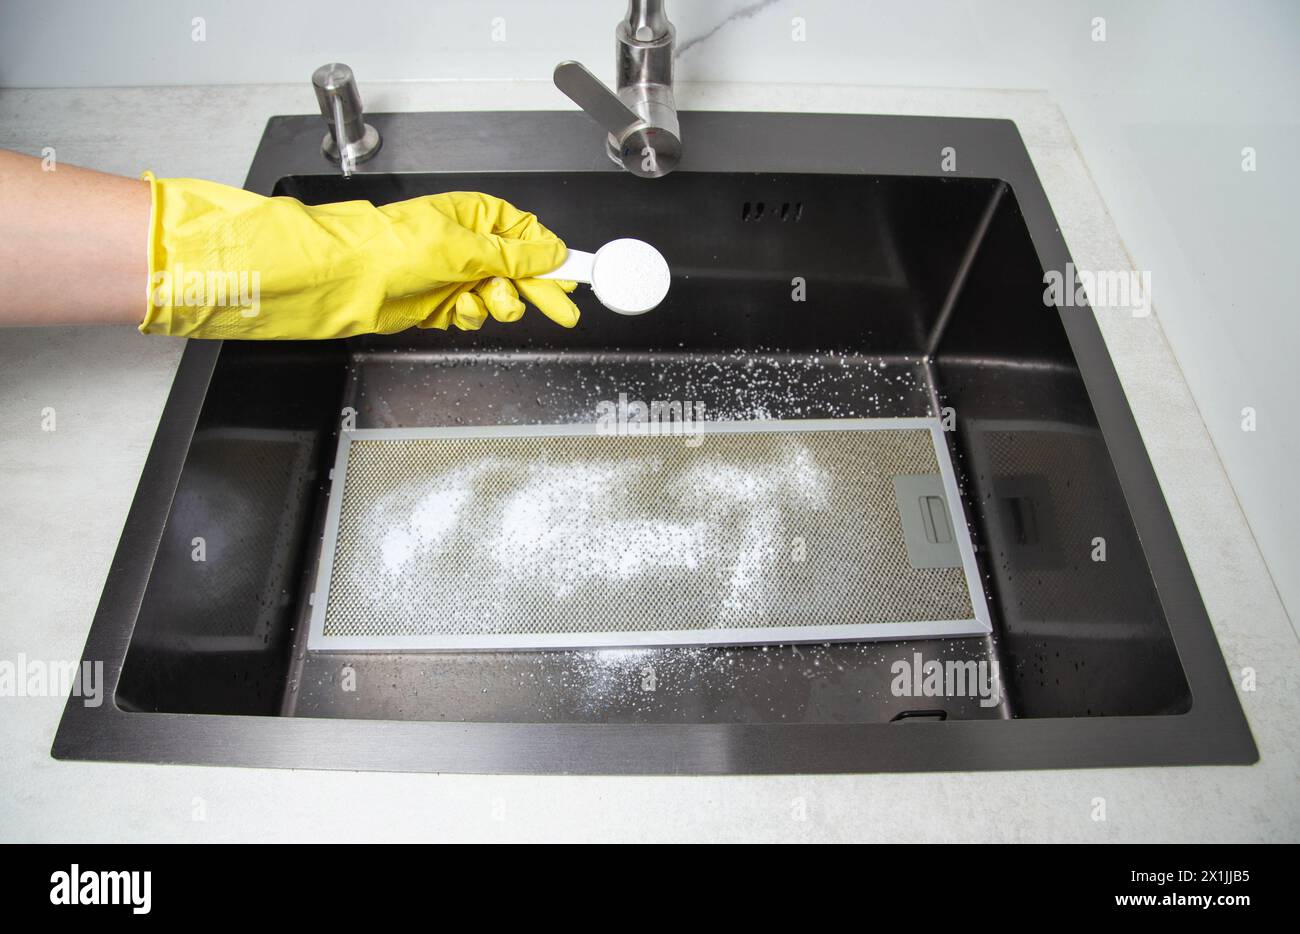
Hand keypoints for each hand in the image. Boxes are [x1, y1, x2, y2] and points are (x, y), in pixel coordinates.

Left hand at [140, 176, 579, 338]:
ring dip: (493, 305)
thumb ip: (513, 255)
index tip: (571, 275)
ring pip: (496, 298)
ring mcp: (451, 275)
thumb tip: (551, 253)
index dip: (550, 257)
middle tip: (562, 312)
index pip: (527, 235)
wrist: (344, 280)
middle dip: (534, 291)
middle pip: (519, 270)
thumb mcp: (464, 247)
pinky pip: (470, 315)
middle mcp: (465, 243)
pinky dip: (465, 316)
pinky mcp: (437, 303)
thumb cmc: (391, 248)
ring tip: (480, 302)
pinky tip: (452, 310)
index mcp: (474, 215)